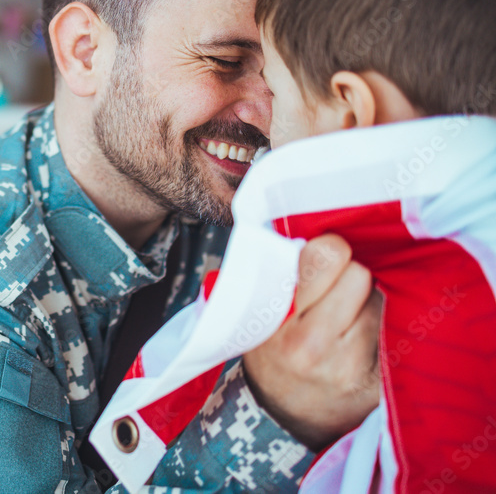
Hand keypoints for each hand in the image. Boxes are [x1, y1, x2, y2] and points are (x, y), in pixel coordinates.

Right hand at [242, 233, 381, 450]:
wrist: (281, 417)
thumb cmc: (271, 357)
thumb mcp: (260, 319)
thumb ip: (283, 280)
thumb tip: (316, 235)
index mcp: (284, 324)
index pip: (326, 256)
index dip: (328, 251)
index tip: (323, 260)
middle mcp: (318, 346)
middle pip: (361, 275)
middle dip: (350, 277)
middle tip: (336, 291)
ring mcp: (352, 367)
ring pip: (380, 300)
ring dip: (367, 303)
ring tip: (346, 320)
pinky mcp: (379, 383)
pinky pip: (393, 333)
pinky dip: (381, 330)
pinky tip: (362, 341)